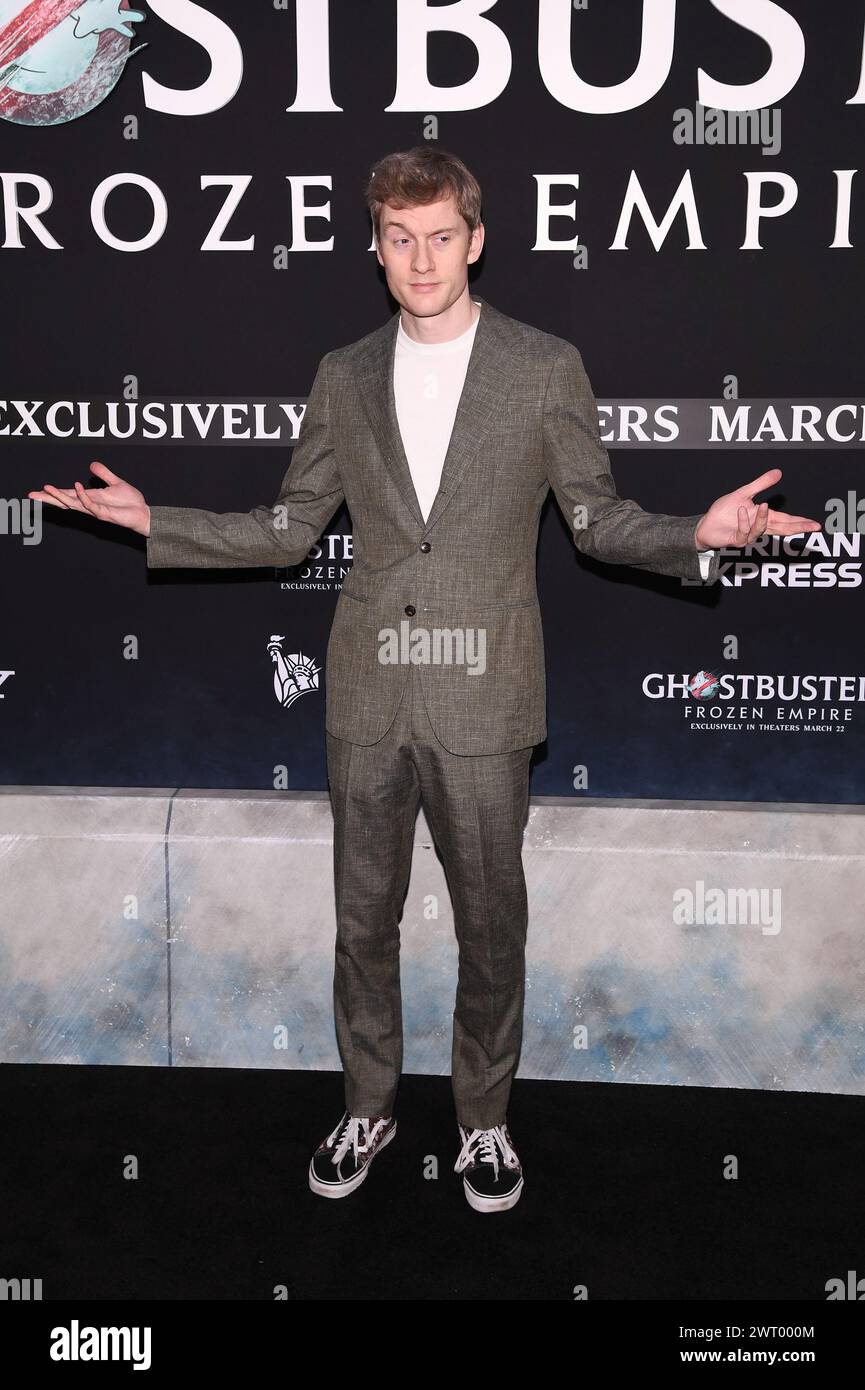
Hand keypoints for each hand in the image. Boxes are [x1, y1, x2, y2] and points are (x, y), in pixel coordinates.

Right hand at [28, 462, 150, 536]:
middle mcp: (90, 505)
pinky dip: (83, 496)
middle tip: (31, 495)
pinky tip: (76, 487)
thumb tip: (91, 464)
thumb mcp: (116, 483)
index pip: (67, 495)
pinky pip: (91, 505)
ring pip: (73, 504)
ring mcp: (96, 511)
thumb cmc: (130, 502)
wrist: (144, 513)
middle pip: (64, 501)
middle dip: (48, 498)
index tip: (38, 490)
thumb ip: (104, 474)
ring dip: (60, 496)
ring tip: (46, 488)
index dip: (53, 492)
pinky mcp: (105, 514)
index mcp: (90, 497)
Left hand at [694, 468, 821, 549]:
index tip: (816, 524)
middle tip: (813, 527)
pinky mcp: (736, 540)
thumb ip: (761, 484)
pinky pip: (744, 532)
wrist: (705, 523)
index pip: (786, 520)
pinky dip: (744, 521)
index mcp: (764, 517)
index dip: (801, 522)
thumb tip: (779, 472)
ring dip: (763, 518)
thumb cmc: (724, 512)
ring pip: (762, 530)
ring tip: (764, 505)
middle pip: (782, 529)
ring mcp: (748, 535)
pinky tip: (741, 511)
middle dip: (798, 527)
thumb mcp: (744, 493)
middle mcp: (758, 527)